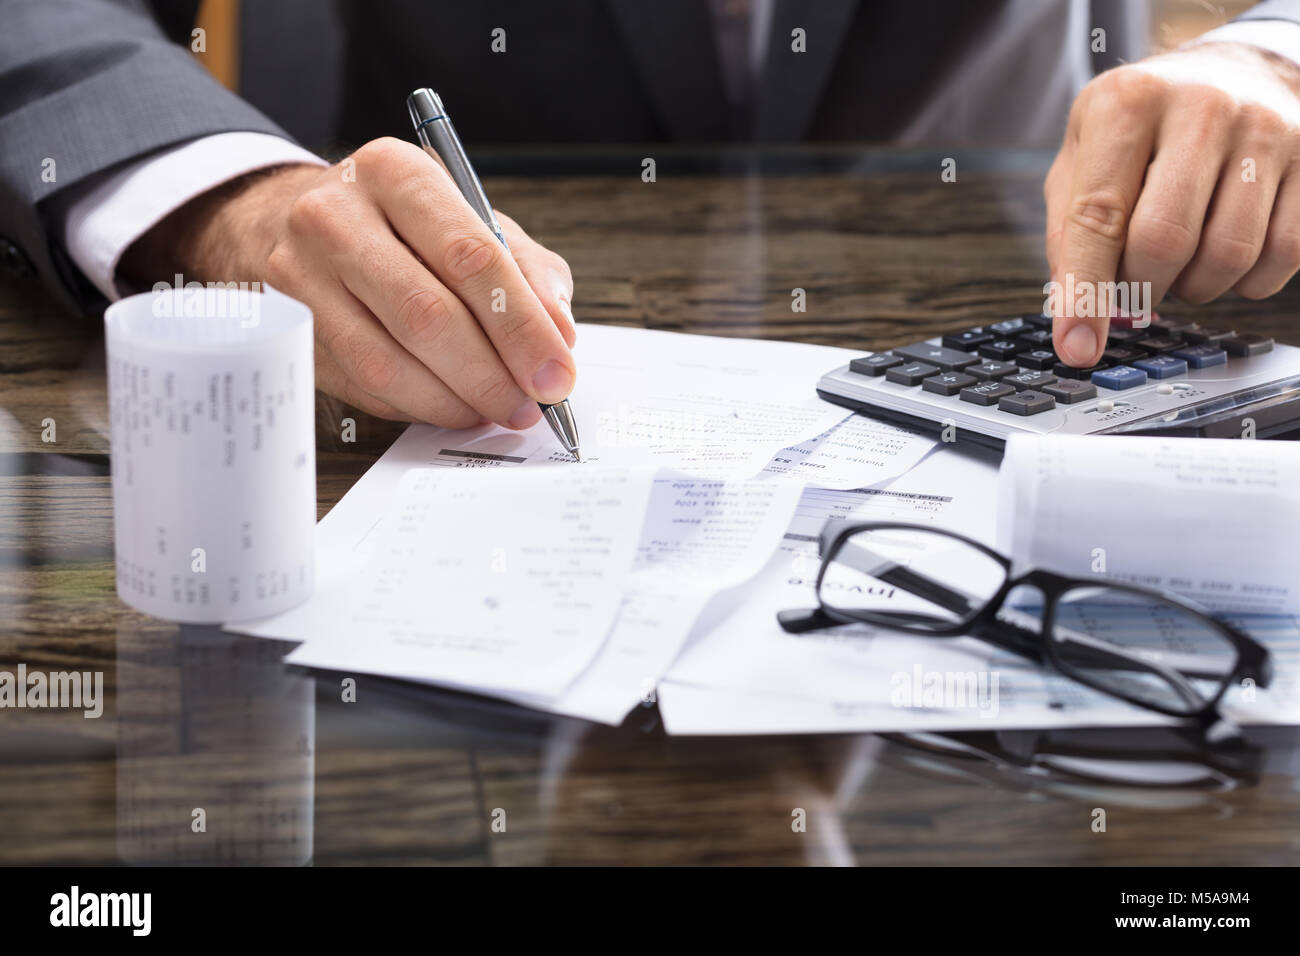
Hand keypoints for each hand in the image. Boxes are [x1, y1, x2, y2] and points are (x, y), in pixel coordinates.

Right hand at [120, 137, 577, 426]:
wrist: (293, 221)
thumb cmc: (403, 226)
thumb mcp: (473, 221)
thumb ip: (528, 271)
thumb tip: (559, 335)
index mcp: (395, 172)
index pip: (470, 255)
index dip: (521, 325)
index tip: (557, 372)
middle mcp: (335, 215)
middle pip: (427, 314)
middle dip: (492, 374)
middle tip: (531, 405)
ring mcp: (299, 275)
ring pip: (388, 361)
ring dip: (456, 401)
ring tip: (497, 410)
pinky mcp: (286, 329)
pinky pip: (362, 386)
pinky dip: (418, 407)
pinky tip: (452, 406)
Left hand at [1044, 42, 1299, 364]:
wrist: (1232, 72)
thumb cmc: (1142, 129)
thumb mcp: (1083, 159)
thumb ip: (1069, 233)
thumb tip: (1075, 317)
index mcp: (1128, 103)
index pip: (1100, 218)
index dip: (1085, 294)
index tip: (1077, 349)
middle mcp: (1202, 108)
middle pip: (1166, 243)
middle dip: (1142, 287)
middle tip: (1136, 283)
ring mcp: (1266, 130)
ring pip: (1228, 256)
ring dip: (1194, 287)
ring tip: (1180, 265)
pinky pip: (1283, 255)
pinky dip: (1246, 281)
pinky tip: (1224, 259)